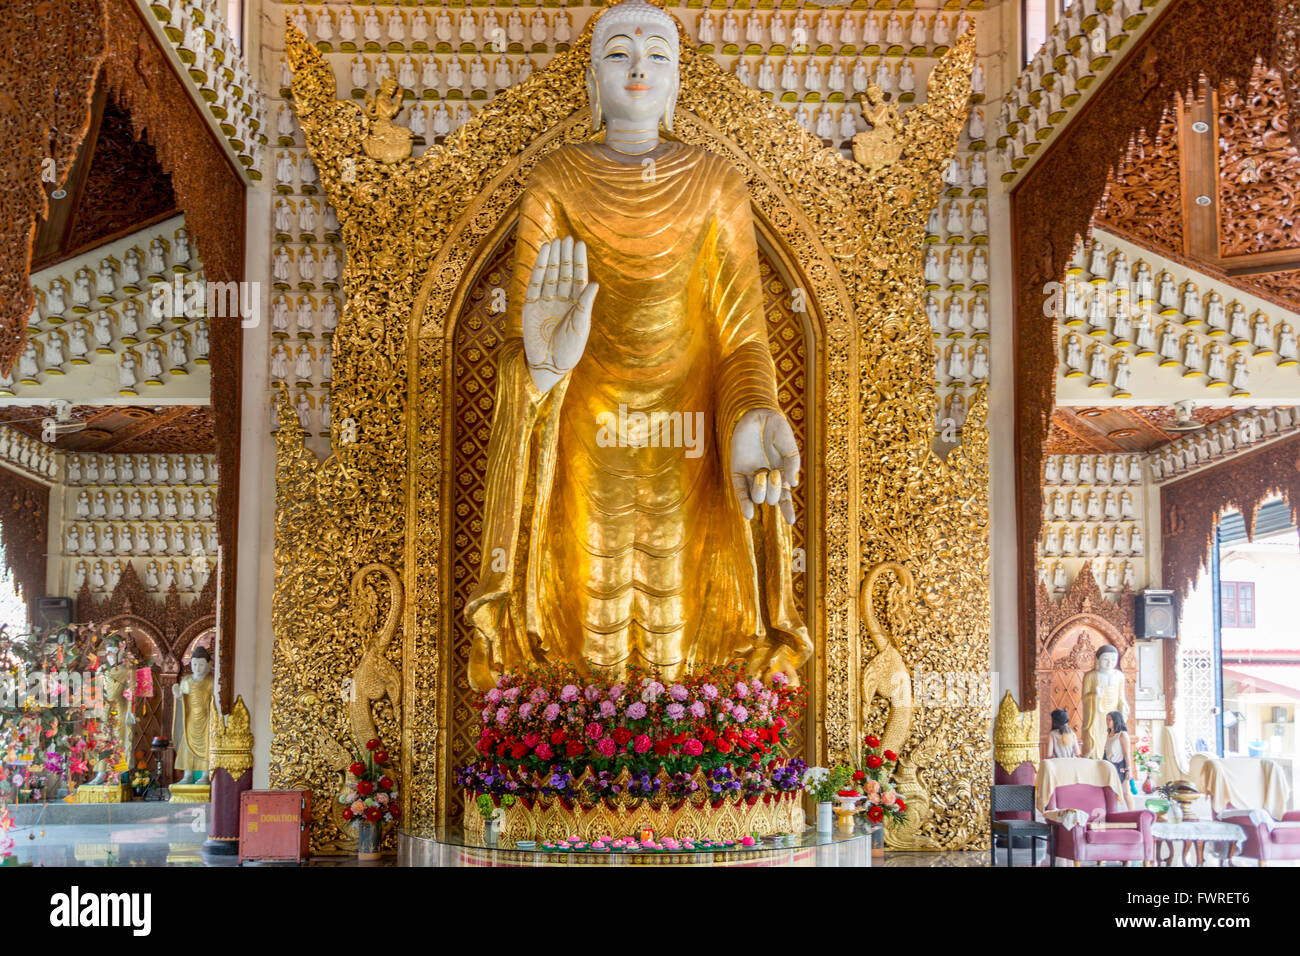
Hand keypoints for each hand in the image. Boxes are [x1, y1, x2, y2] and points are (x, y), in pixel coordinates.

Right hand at [521, 236, 598, 393]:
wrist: (548, 365)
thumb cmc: (569, 350)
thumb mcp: (580, 327)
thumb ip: (584, 304)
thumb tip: (594, 283)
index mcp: (577, 304)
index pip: (579, 277)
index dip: (579, 261)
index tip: (579, 244)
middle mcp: (562, 300)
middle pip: (564, 272)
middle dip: (565, 256)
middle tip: (567, 238)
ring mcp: (546, 301)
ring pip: (551, 274)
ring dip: (553, 258)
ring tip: (555, 241)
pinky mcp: (530, 305)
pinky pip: (535, 282)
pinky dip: (539, 267)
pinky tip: (543, 253)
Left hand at [730, 407, 799, 524]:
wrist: (757, 413)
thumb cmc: (776, 427)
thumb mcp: (789, 445)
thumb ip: (792, 463)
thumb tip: (793, 484)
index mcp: (782, 472)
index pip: (785, 496)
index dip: (788, 510)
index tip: (791, 521)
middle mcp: (767, 477)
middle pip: (772, 498)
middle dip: (775, 491)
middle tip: (775, 474)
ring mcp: (752, 475)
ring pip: (757, 497)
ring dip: (762, 491)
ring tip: (763, 474)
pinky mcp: (738, 471)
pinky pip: (741, 491)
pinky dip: (744, 503)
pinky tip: (749, 514)